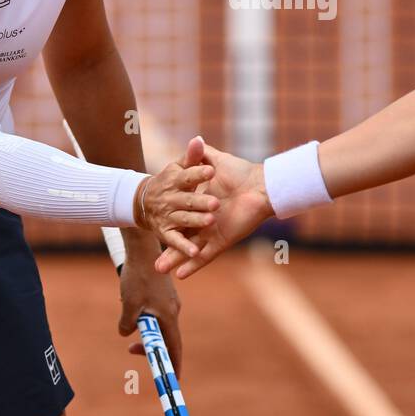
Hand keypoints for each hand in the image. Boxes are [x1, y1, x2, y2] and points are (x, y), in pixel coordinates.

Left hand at [117, 242, 183, 375]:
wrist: (143, 249)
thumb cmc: (137, 276)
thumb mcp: (128, 304)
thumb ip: (127, 324)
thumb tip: (126, 333)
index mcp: (168, 316)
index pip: (173, 347)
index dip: (173, 365)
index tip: (172, 379)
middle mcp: (173, 310)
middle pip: (166, 338)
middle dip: (150, 347)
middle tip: (131, 349)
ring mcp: (170, 302)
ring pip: (160, 324)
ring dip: (145, 330)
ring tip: (128, 320)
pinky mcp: (164, 295)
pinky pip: (157, 313)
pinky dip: (146, 318)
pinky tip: (130, 304)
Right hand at [133, 160, 219, 257]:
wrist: (144, 201)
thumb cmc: (171, 181)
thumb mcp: (181, 167)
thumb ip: (192, 156)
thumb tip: (198, 138)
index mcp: (176, 182)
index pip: (188, 177)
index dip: (199, 174)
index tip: (211, 170)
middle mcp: (174, 200)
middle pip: (189, 202)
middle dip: (200, 202)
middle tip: (215, 203)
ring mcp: (173, 218)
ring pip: (186, 222)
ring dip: (196, 222)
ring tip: (209, 222)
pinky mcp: (172, 235)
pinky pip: (177, 243)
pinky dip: (184, 250)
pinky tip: (192, 256)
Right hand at [154, 137, 273, 278]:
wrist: (260, 186)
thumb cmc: (240, 172)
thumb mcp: (216, 161)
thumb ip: (201, 155)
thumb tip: (194, 140)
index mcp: (203, 206)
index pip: (182, 216)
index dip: (169, 222)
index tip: (154, 227)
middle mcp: (207, 221)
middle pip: (183, 237)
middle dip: (169, 250)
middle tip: (154, 262)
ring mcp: (213, 232)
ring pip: (190, 249)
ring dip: (175, 259)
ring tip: (159, 270)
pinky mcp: (222, 240)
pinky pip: (206, 256)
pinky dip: (193, 265)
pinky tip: (180, 275)